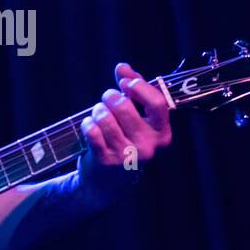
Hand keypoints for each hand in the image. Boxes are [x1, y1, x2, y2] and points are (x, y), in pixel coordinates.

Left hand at [77, 62, 173, 204]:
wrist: (106, 182)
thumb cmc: (124, 141)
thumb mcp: (136, 118)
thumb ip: (133, 91)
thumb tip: (123, 67)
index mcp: (161, 135)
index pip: (157, 104)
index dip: (140, 87)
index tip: (126, 82)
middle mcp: (148, 147)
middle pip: (124, 106)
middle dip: (110, 96)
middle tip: (106, 98)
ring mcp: (127, 155)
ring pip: (105, 117)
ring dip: (97, 110)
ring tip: (98, 114)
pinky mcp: (106, 161)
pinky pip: (92, 130)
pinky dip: (87, 124)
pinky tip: (90, 126)